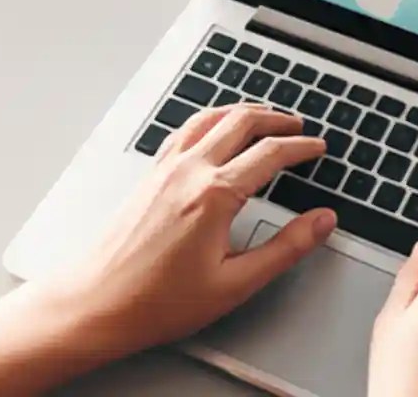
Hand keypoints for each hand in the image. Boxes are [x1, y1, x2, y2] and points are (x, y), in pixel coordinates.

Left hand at [44, 104, 336, 355]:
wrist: (95, 305)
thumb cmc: (157, 302)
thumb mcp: (236, 283)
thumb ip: (286, 248)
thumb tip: (321, 221)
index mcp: (214, 195)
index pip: (271, 153)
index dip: (302, 148)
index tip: (317, 148)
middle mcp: (189, 171)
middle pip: (241, 121)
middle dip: (277, 119)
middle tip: (298, 127)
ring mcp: (164, 169)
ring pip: (210, 117)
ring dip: (243, 112)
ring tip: (264, 117)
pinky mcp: (149, 176)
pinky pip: (185, 130)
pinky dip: (210, 120)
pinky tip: (214, 129)